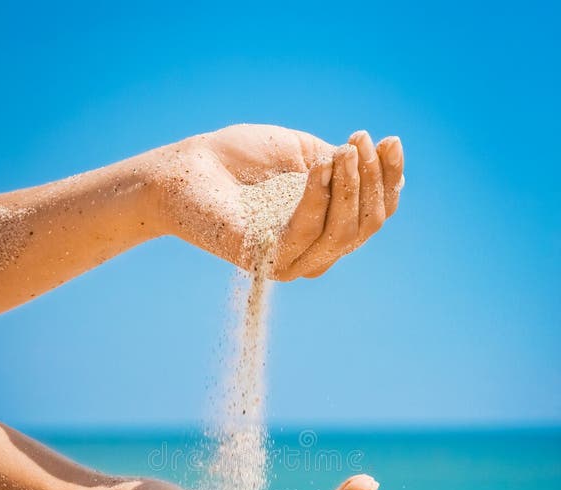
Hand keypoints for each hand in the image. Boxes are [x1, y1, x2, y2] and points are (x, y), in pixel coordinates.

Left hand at [148, 124, 403, 279]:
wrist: (185, 170)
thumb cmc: (240, 158)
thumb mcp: (303, 154)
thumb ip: (342, 166)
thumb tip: (386, 166)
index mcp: (326, 229)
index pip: (373, 215)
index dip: (390, 180)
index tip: (391, 140)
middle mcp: (313, 253)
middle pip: (365, 227)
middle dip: (373, 182)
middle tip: (360, 140)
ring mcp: (289, 261)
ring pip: (342, 233)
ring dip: (350, 188)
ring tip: (343, 150)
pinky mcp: (263, 260)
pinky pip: (304, 233)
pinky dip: (317, 196)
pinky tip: (320, 165)